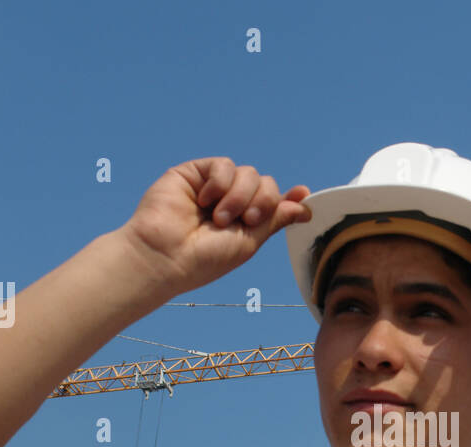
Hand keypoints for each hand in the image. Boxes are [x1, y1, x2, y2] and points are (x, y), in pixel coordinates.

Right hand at [118, 157, 312, 295]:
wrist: (166, 255)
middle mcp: (231, 202)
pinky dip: (220, 183)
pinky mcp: (195, 173)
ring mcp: (213, 187)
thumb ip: (274, 220)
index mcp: (244, 222)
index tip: (304, 194)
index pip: (273, 201)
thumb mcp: (249, 242)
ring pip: (248, 173)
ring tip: (218, 218)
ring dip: (239, 196)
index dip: (289, 198)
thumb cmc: (204, 258)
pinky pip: (223, 165)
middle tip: (245, 221)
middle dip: (262, 201)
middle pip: (265, 184)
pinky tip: (205, 200)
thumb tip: (304, 208)